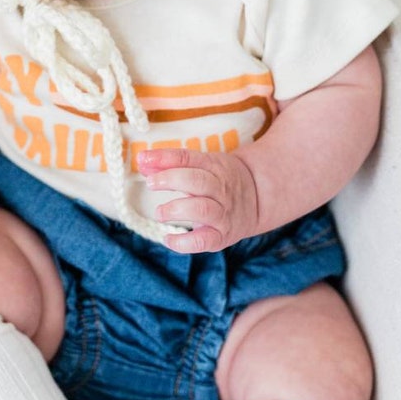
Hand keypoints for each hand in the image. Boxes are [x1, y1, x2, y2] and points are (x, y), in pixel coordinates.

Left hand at [137, 147, 259, 253]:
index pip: (187, 158)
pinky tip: (168, 239)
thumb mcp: (201, 165)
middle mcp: (220, 188)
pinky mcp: (222, 236)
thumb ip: (170, 164)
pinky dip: (185, 242)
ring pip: (202, 209)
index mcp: (213, 166)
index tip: (143, 159)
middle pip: (197, 181)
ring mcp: (223, 212)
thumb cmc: (220, 179)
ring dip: (177, 209)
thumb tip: (142, 162)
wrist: (258, 199)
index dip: (164, 158)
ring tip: (159, 212)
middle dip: (171, 179)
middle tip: (151, 183)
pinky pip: (204, 240)